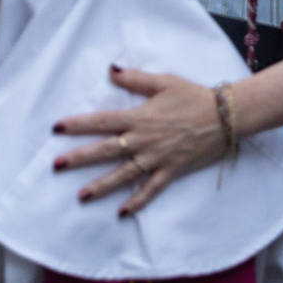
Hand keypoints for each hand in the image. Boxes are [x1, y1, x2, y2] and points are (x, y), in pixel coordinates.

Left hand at [53, 65, 226, 215]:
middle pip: (105, 150)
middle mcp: (143, 140)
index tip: (57, 128)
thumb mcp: (164, 82)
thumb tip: (110, 70)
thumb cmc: (194, 97)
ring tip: (81, 196)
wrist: (226, 116)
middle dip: (79, 158)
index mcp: (139, 117)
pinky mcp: (171, 171)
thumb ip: (135, 79)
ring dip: (101, 186)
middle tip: (56, 166)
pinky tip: (122, 213)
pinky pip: (151, 189)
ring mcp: (157, 158)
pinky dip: (137, 201)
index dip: (78, 124)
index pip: (102, 121)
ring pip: (123, 174)